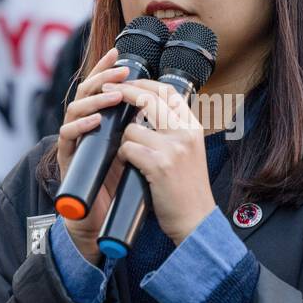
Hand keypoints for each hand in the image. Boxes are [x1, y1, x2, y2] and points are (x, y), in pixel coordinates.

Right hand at [57, 47, 132, 264]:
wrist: (103, 218)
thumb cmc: (122, 185)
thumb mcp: (140, 151)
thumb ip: (146, 129)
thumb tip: (169, 106)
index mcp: (101, 121)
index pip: (101, 87)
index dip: (106, 68)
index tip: (120, 54)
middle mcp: (84, 127)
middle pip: (85, 91)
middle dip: (102, 78)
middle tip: (120, 72)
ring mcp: (74, 142)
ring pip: (74, 109)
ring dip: (95, 100)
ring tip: (115, 96)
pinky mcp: (68, 160)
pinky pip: (67, 138)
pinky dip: (80, 128)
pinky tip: (94, 122)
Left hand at [105, 78, 217, 245]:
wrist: (196, 219)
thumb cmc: (187, 189)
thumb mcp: (189, 152)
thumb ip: (174, 131)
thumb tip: (146, 111)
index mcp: (193, 127)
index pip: (169, 92)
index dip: (145, 83)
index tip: (126, 83)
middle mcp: (185, 133)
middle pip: (149, 100)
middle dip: (124, 93)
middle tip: (105, 92)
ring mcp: (173, 148)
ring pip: (132, 129)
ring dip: (124, 141)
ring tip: (129, 157)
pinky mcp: (159, 165)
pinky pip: (128, 149)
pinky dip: (123, 157)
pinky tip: (129, 166)